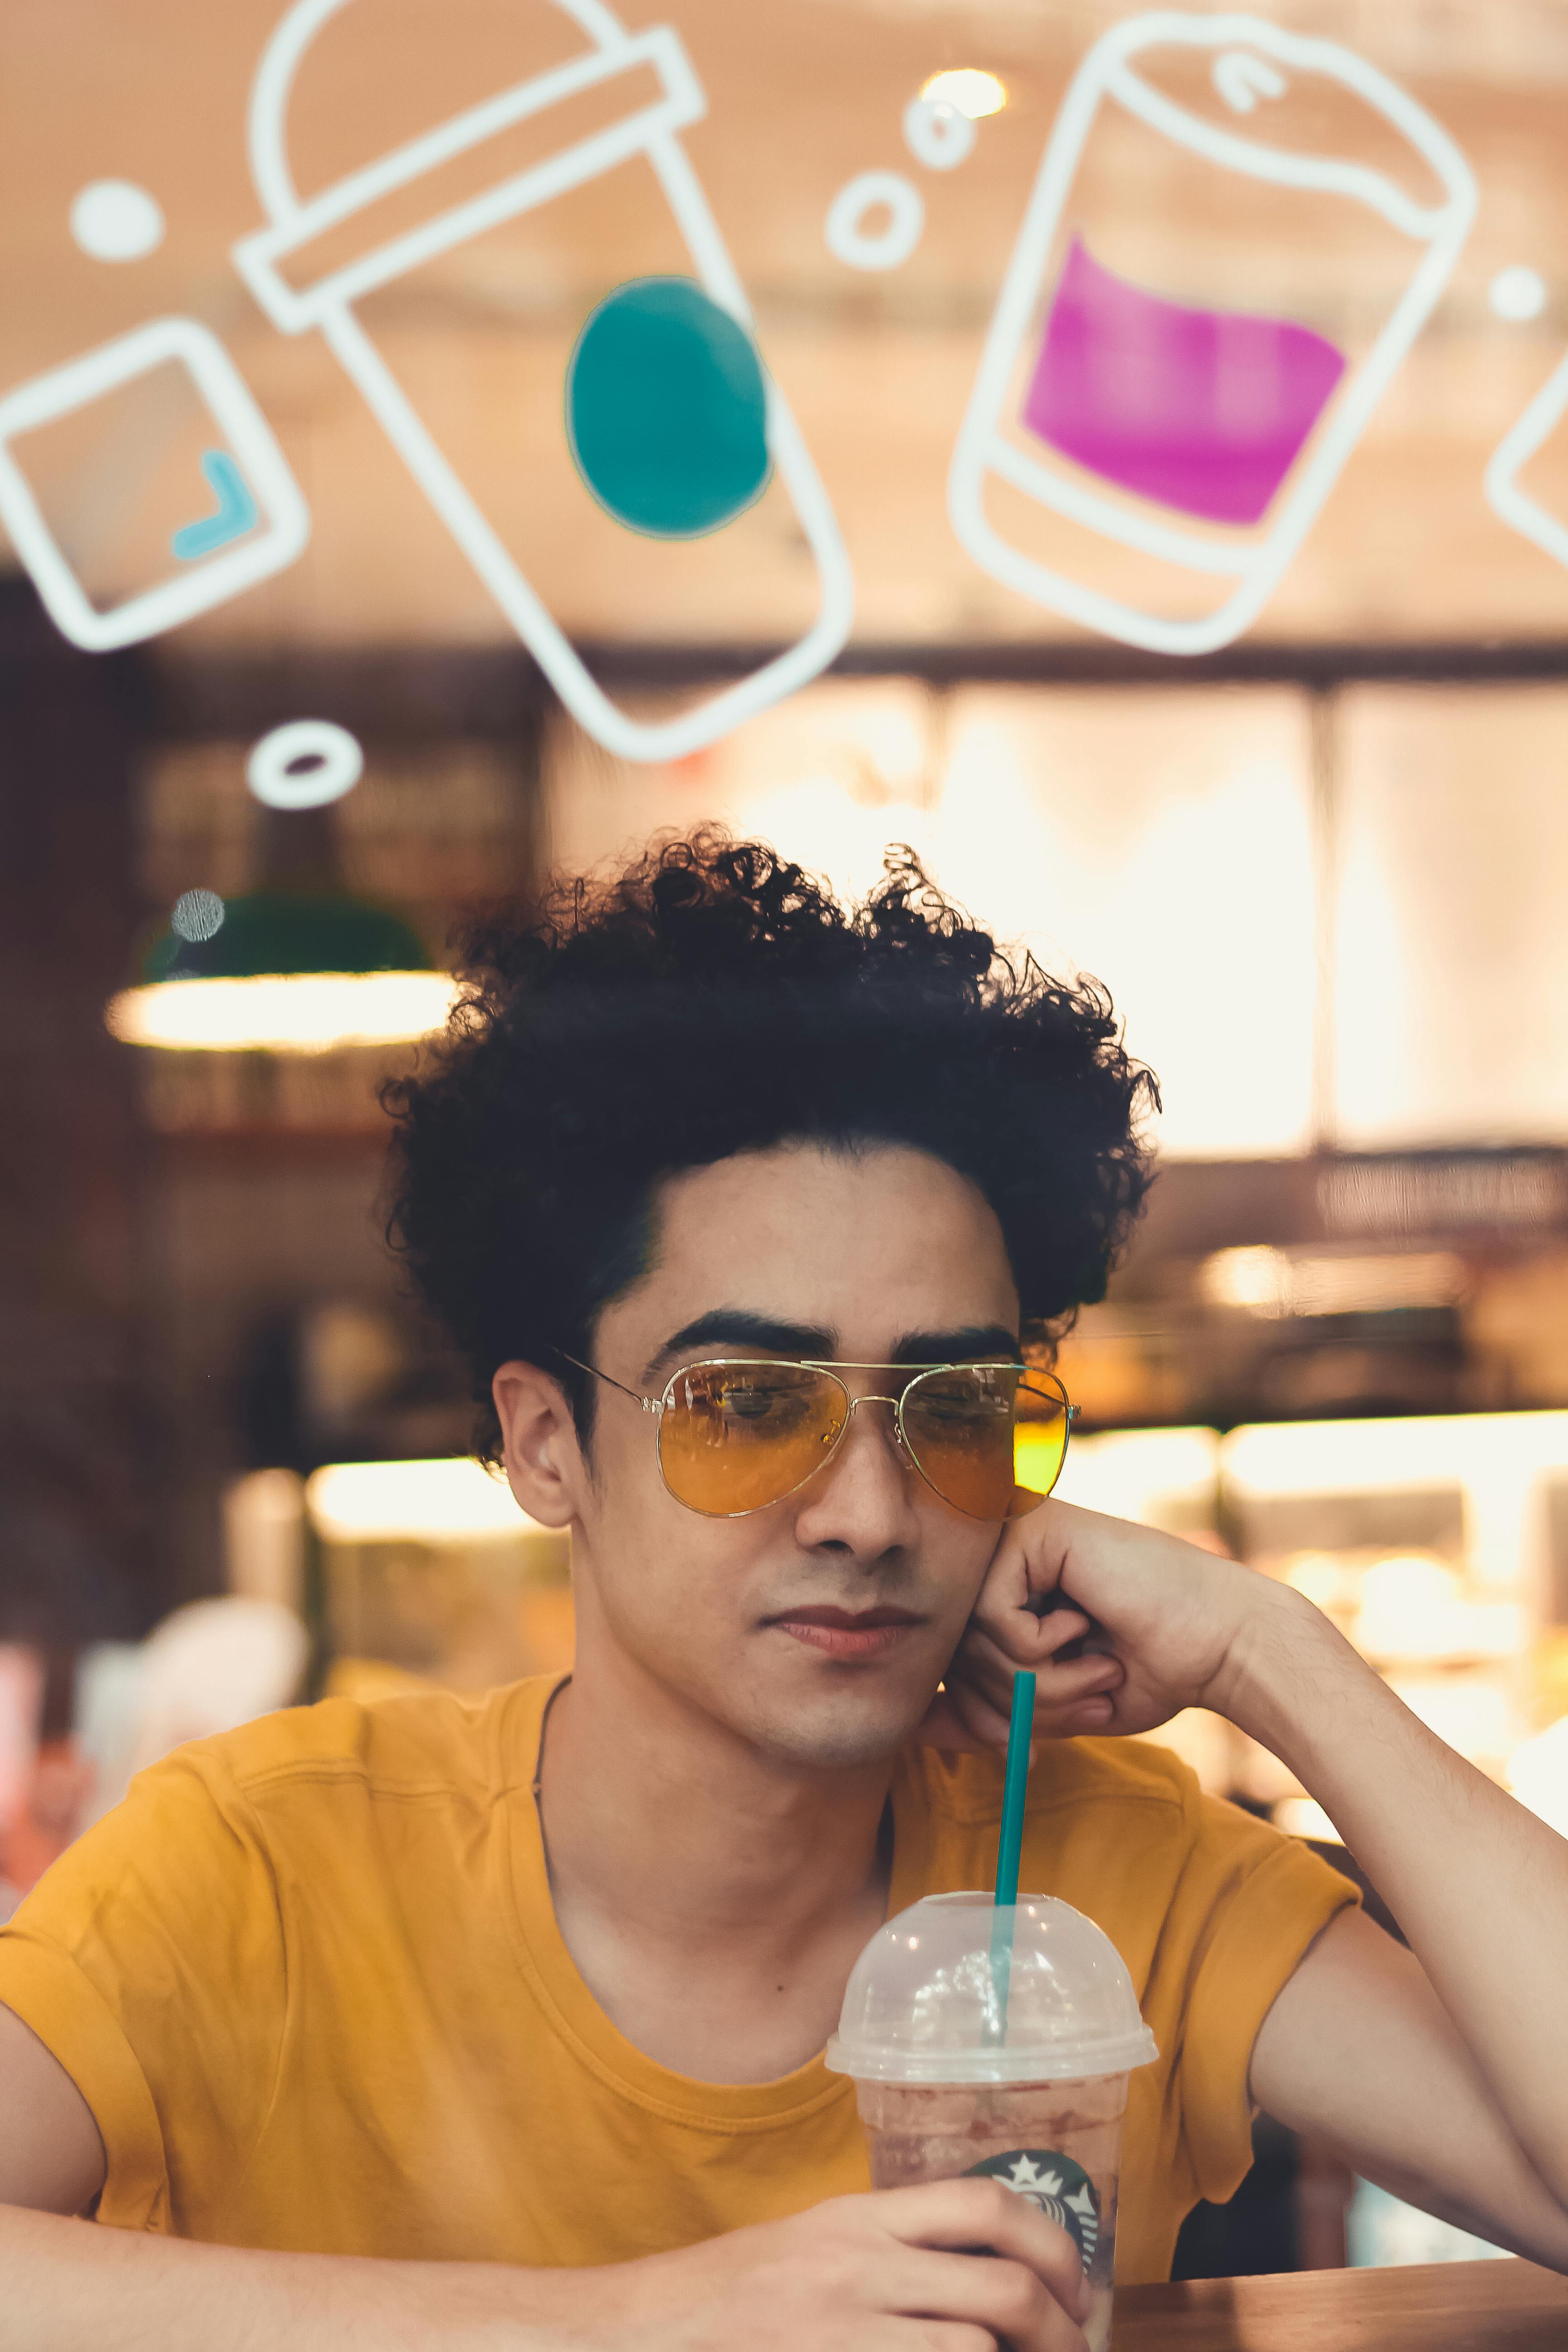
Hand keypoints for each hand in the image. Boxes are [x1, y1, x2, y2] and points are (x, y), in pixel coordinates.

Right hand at [563, 2180, 1092, 2351]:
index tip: (1074, 2284)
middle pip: (1000, 2285)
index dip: (1050, 2244)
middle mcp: (857, 2267)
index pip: (982, 2205)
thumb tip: (977, 2278)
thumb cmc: (725, 2301)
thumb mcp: (808, 2250)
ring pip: (975, 2348)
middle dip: (1058, 2327)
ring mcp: (845, 2330)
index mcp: (854, 2220)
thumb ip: (885, 2254)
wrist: (641, 2336)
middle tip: (1072, 2350)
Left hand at [923, 1497, 1279, 1751]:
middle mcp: (997, 1551)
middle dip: (1014, 1706)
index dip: (978, 1716)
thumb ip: (985, 1710)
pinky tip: (1090, 1629)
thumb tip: (913, 1728)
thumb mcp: (1049, 1703)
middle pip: (950, 1653)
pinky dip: (1043, 1649)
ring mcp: (1011, 1532)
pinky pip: (994, 1617)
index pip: (943, 1660)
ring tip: (1096, 1670)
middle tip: (1082, 1703)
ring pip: (968, 1638)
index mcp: (1000, 1585)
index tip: (1030, 1744)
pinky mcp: (1029, 1528)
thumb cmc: (1147, 1670)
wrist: (1220, 1646)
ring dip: (1037, 1683)